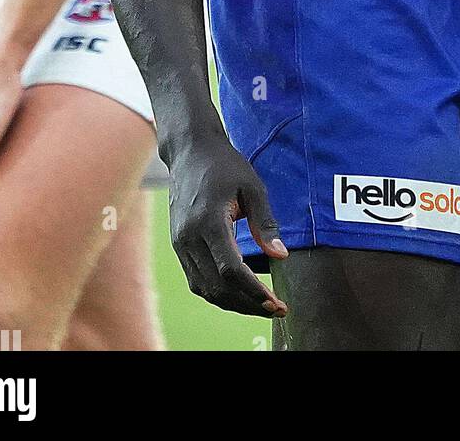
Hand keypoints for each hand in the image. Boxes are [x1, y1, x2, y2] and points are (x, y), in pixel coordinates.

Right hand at [168, 135, 288, 316]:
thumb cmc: (224, 165)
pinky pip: (197, 278)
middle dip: (248, 304)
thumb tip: (280, 256)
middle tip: (276, 309)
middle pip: (217, 286)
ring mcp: (180, 243)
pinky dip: (218, 291)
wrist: (190, 151)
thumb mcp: (252, 187)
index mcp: (208, 221)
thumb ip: (265, 223)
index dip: (254, 292)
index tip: (276, 303)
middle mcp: (189, 237)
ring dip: (233, 302)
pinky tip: (240, 290)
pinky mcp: (179, 245)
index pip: (231, 270)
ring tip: (260, 305)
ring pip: (204, 288)